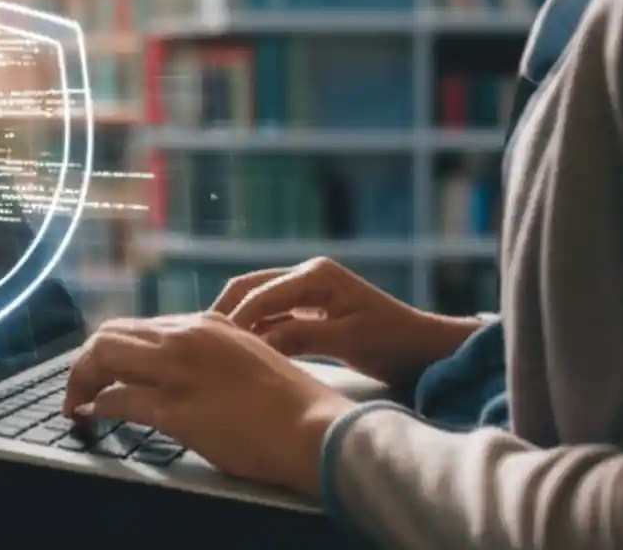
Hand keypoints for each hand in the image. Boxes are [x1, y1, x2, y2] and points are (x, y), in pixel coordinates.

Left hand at [63, 312, 354, 496]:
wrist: (313, 427)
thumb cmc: (288, 402)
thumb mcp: (246, 356)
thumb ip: (210, 352)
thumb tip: (176, 367)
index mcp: (205, 323)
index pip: (139, 326)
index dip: (112, 349)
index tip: (105, 369)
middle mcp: (186, 337)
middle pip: (111, 334)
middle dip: (87, 361)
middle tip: (80, 387)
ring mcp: (178, 371)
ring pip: (103, 357)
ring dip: (81, 380)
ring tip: (77, 402)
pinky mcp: (175, 409)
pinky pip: (118, 400)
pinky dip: (96, 406)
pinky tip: (91, 416)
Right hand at [212, 257, 482, 386]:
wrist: (424, 348)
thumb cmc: (392, 341)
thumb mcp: (347, 340)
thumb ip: (300, 337)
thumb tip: (255, 345)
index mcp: (316, 275)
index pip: (261, 295)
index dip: (236, 321)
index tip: (214, 347)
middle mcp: (307, 274)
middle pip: (250, 287)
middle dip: (224, 312)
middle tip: (198, 342)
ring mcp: (307, 288)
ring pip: (257, 299)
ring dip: (237, 320)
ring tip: (212, 347)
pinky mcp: (309, 306)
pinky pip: (271, 313)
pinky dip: (254, 328)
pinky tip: (240, 349)